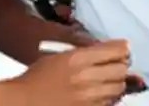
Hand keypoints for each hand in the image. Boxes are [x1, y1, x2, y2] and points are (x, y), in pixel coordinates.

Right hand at [10, 39, 131, 104]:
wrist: (24, 100)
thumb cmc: (39, 75)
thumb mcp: (61, 55)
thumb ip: (85, 51)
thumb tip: (108, 49)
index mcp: (78, 58)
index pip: (115, 50)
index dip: (122, 48)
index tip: (123, 47)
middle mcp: (87, 77)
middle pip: (121, 69)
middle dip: (121, 64)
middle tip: (117, 63)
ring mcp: (88, 97)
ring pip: (119, 87)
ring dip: (117, 81)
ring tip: (109, 79)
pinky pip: (110, 102)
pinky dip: (109, 97)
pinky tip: (101, 93)